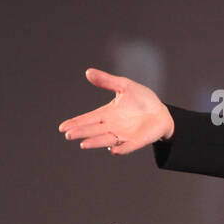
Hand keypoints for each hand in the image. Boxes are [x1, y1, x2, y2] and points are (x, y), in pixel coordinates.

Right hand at [58, 68, 174, 154]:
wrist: (161, 112)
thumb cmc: (142, 100)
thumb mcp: (124, 86)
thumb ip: (107, 81)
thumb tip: (88, 72)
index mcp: (107, 114)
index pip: (88, 119)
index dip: (76, 123)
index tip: (63, 127)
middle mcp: (112, 126)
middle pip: (93, 130)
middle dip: (81, 132)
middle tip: (69, 135)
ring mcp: (123, 135)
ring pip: (106, 140)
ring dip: (95, 142)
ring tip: (83, 144)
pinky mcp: (136, 141)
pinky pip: (127, 146)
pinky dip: (121, 149)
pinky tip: (113, 150)